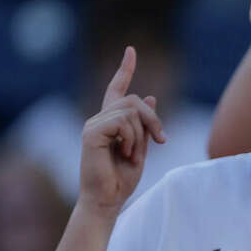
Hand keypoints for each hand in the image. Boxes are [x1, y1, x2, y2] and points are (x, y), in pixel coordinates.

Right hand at [78, 48, 165, 214]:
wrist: (108, 199)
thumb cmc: (122, 179)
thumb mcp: (142, 147)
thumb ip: (145, 124)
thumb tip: (150, 97)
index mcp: (110, 121)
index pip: (117, 89)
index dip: (125, 70)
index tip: (131, 51)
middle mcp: (99, 119)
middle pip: (134, 100)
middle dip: (153, 119)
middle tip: (159, 141)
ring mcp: (93, 124)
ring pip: (131, 111)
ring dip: (142, 135)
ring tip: (134, 155)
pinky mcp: (91, 132)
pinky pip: (123, 122)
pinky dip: (132, 139)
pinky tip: (126, 154)